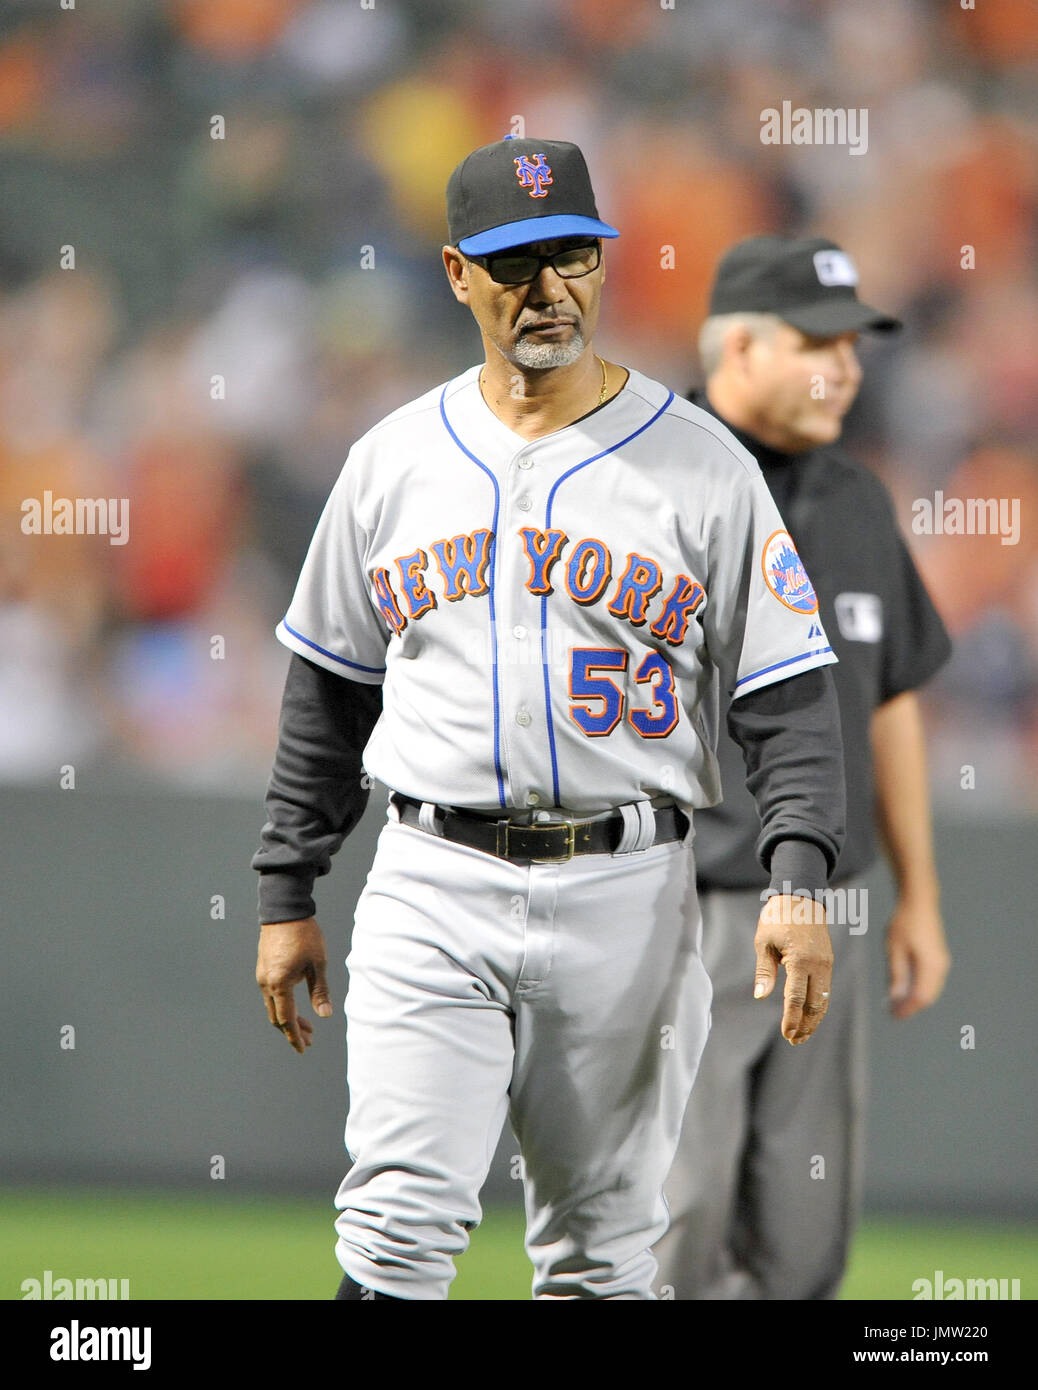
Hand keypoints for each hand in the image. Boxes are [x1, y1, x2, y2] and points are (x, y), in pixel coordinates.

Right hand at [256, 918, 333, 1054]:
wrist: (284, 910)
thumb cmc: (304, 935)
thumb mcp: (318, 964)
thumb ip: (320, 991)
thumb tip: (325, 1015)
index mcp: (280, 984)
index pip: (286, 1019)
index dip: (295, 1036)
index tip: (304, 1048)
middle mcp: (266, 983)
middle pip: (277, 1017)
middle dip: (293, 1030)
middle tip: (310, 1038)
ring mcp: (262, 976)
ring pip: (273, 1006)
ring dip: (288, 1017)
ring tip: (307, 1023)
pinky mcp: (263, 968)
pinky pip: (270, 994)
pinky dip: (283, 1004)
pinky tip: (295, 1003)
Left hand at [753, 894, 833, 1044]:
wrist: (800, 896)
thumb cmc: (778, 918)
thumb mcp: (764, 942)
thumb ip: (764, 971)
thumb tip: (761, 997)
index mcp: (800, 960)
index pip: (796, 998)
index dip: (791, 1018)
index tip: (787, 1034)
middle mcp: (818, 964)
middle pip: (815, 1004)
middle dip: (805, 1025)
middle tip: (794, 1040)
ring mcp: (826, 963)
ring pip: (824, 999)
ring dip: (814, 1019)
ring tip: (802, 1034)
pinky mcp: (828, 961)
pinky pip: (826, 988)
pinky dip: (819, 1005)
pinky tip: (809, 1014)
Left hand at [886, 899, 950, 1019]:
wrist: (920, 901)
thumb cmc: (904, 922)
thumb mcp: (894, 949)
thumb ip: (896, 974)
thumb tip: (896, 998)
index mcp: (930, 966)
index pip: (921, 997)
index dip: (908, 1009)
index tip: (894, 1016)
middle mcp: (941, 966)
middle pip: (928, 996)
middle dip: (912, 1006)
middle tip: (894, 1012)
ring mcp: (942, 962)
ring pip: (931, 989)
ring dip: (916, 998)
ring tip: (897, 1003)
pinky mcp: (940, 958)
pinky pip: (932, 980)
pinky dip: (920, 988)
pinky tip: (906, 988)